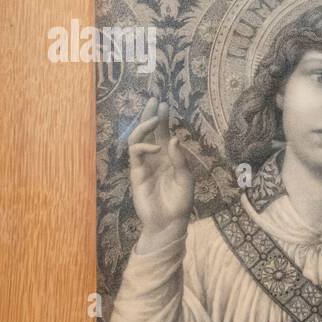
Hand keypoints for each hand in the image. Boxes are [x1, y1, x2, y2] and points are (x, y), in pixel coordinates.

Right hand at [127, 97, 194, 251]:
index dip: (163, 119)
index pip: (163, 133)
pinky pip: (135, 153)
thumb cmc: (180, 202)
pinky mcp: (136, 173)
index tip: (163, 104)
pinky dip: (143, 146)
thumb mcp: (186, 179)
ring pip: (138, 138)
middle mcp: (155, 157)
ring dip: (144, 126)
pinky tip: (156, 146)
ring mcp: (144, 164)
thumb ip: (180, 159)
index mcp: (168, 156)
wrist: (168, 222)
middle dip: (149, 115)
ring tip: (154, 117)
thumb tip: (175, 138)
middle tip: (153, 100)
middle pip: (149, 131)